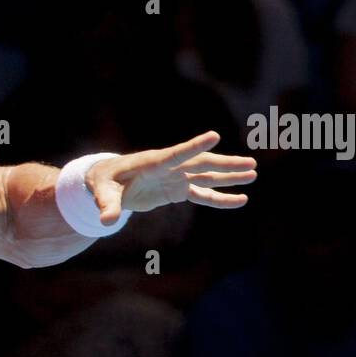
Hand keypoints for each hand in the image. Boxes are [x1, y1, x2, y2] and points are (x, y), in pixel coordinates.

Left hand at [85, 132, 256, 223]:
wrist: (108, 181)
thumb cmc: (104, 183)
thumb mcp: (102, 193)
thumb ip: (107, 205)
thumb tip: (106, 220)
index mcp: (151, 163)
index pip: (175, 154)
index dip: (194, 146)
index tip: (214, 136)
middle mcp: (169, 167)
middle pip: (200, 164)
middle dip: (224, 164)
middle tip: (250, 163)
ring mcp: (176, 177)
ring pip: (207, 175)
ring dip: (229, 175)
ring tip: (253, 173)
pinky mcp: (178, 189)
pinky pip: (203, 194)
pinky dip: (220, 198)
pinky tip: (240, 199)